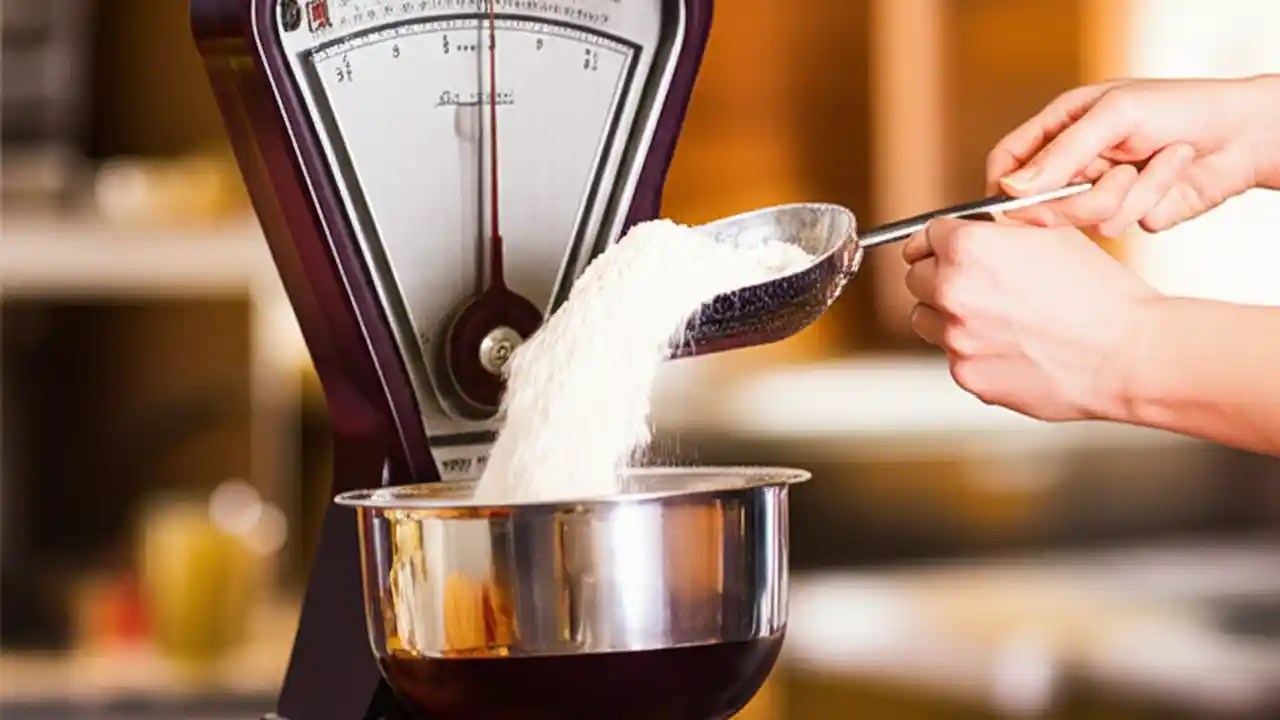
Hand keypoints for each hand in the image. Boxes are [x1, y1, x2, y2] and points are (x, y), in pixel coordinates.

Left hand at [903, 218, 1160, 421]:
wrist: (1128, 353)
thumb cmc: (1099, 292)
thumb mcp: (1050, 232)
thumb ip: (999, 225)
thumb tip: (972, 222)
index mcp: (968, 247)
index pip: (925, 235)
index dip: (942, 241)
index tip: (946, 249)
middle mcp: (952, 290)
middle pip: (916, 277)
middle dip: (939, 276)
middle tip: (974, 282)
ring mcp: (955, 337)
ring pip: (926, 319)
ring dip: (947, 315)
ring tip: (994, 316)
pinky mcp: (966, 375)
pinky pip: (953, 356)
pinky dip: (973, 350)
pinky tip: (1012, 346)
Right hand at [988, 75, 1279, 236]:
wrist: (1243, 132)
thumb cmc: (1179, 106)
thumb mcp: (1114, 115)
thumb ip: (1061, 153)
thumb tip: (1011, 187)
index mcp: (1059, 130)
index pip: (1007, 164)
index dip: (1003, 188)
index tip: (1015, 207)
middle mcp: (1075, 164)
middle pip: (1042, 205)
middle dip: (1084, 195)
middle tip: (1120, 172)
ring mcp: (1100, 192)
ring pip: (1086, 220)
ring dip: (1130, 191)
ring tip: (1156, 160)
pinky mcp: (1130, 215)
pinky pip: (1124, 224)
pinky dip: (1154, 197)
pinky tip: (1174, 170)